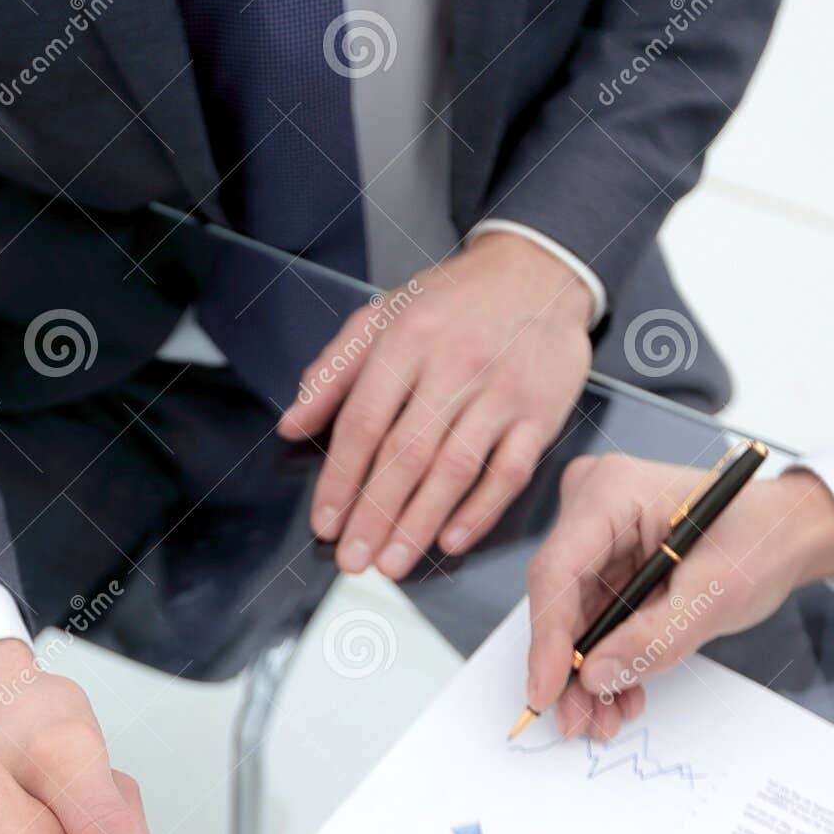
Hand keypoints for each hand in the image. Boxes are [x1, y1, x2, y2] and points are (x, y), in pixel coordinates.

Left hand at [277, 232, 592, 579]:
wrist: (539, 270)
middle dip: (375, 514)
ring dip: (420, 523)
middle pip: (407, 453)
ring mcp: (502, 392)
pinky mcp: (541, 413)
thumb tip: (292, 424)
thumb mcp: (383, 315)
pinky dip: (480, 511)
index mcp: (408, 340)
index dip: (340, 479)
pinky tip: (451, 541)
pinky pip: (510, 472)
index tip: (326, 523)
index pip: (364, 422)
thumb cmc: (455, 301)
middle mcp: (455, 366)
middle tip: (354, 560)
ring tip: (392, 563)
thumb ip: (334, 371)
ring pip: (456, 468)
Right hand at [526, 454, 833, 739]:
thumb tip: (594, 678)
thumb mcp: (715, 594)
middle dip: (570, 668)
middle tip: (577, 721)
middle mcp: (592, 508)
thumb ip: (653, 638)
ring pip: (573, 619)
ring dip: (589, 674)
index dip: (547, 641)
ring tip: (604, 718)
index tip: (544, 694)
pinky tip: (620, 694)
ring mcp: (596, 537)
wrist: (790, 533)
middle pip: (559, 600)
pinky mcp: (606, 564)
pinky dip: (607, 660)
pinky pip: (594, 620)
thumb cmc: (764, 540)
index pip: (557, 573)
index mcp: (612, 493)